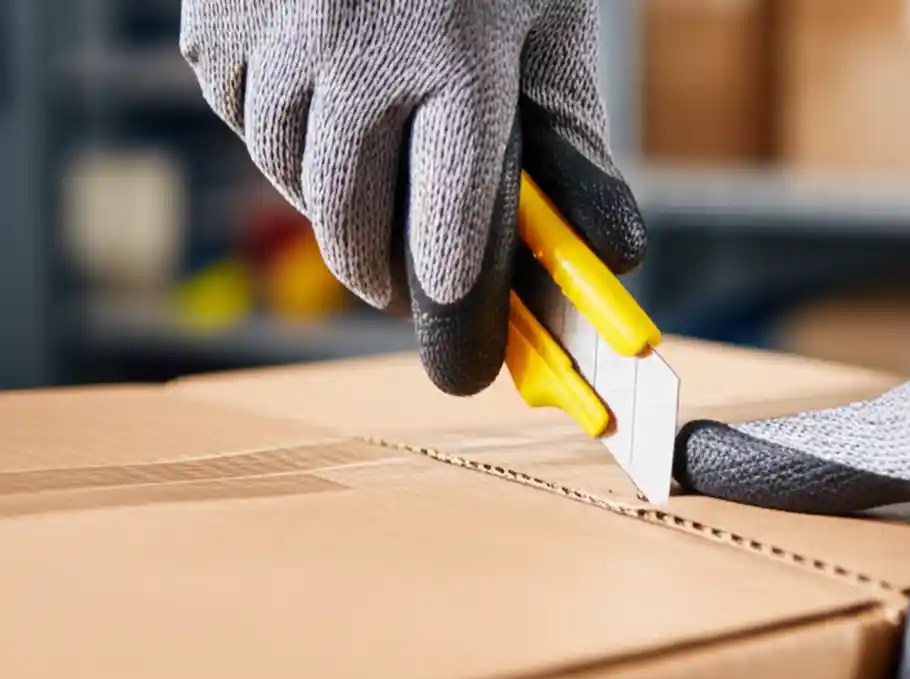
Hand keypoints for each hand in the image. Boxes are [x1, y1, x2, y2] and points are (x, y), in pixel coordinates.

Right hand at [179, 0, 645, 394]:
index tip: (455, 340)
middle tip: (399, 288)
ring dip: (326, 201)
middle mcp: (359, 52)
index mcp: (460, 60)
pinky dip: (274, 133)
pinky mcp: (217, 24)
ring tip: (361, 184)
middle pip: (350, 219)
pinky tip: (314, 105)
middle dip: (377, 273)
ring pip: (286, 175)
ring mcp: (279, 37)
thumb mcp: (547, 32)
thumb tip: (617, 256)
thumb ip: (573, 145)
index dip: (451, 290)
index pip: (450, 212)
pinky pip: (238, 117)